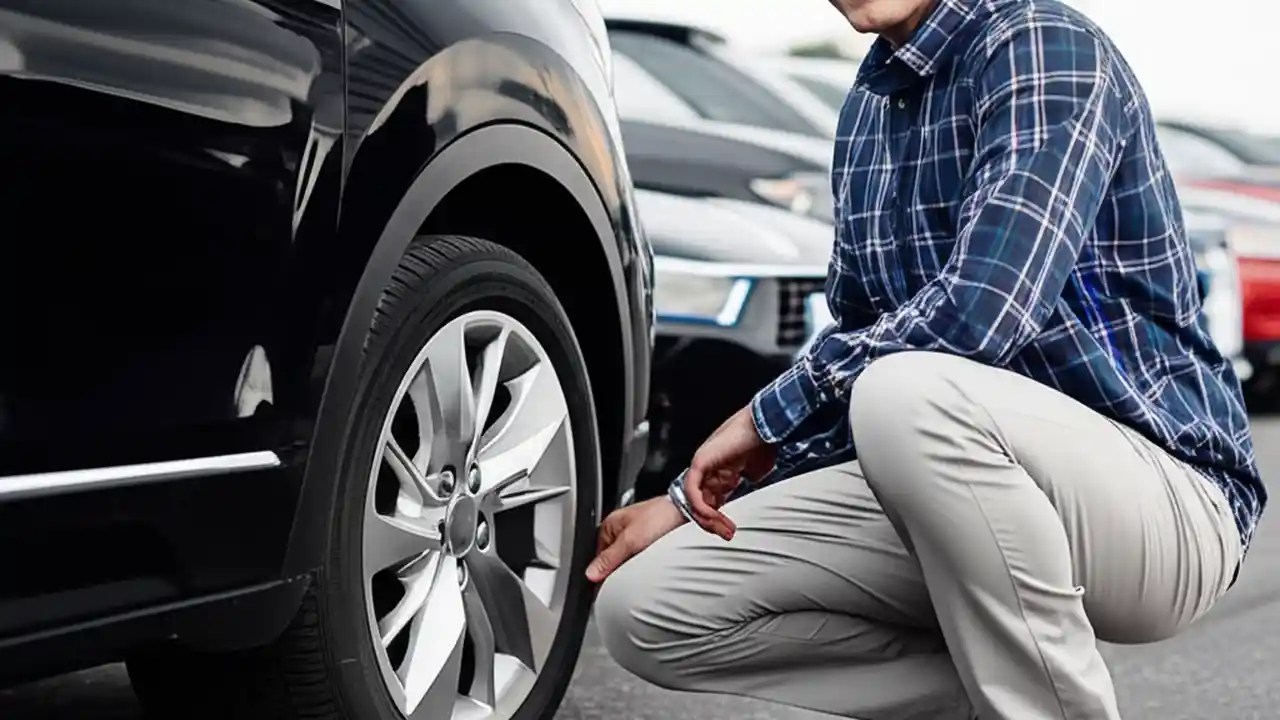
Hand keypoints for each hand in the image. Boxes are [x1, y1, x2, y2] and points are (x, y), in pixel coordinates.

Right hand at [586, 496, 685, 583]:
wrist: (687, 510)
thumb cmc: (659, 516)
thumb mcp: (630, 541)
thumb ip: (609, 558)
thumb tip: (590, 574)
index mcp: (609, 526)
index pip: (598, 557)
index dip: (602, 573)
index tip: (607, 587)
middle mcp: (620, 529)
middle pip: (612, 559)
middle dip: (618, 570)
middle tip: (626, 579)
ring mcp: (635, 534)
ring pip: (627, 559)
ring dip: (632, 567)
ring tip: (641, 570)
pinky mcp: (650, 539)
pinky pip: (640, 557)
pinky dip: (643, 563)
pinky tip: (649, 566)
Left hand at [685, 405, 776, 540]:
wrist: (765, 425)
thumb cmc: (763, 442)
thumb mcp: (755, 471)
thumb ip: (747, 481)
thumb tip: (749, 490)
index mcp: (719, 470)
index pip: (709, 499)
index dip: (716, 517)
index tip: (728, 529)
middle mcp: (707, 468)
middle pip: (700, 502)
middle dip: (713, 523)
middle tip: (727, 534)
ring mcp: (701, 464)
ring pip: (694, 500)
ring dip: (708, 520)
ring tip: (724, 530)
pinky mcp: (700, 462)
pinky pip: (693, 490)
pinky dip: (701, 506)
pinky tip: (713, 516)